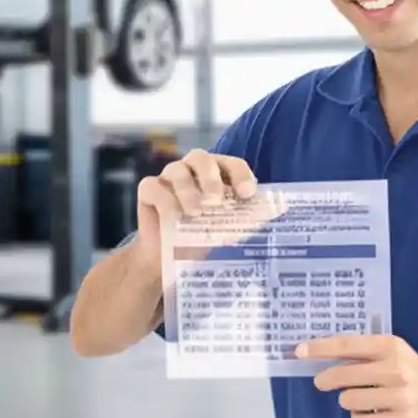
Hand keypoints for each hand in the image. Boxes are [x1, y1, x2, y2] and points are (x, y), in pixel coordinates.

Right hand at [133, 148, 259, 267]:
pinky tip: (173, 218)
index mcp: (216, 174)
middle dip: (210, 178)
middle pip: (201, 158)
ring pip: (177, 170)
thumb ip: (244, 219)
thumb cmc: (199, 239)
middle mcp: (191, 170)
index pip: (231, 164)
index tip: (247, 193)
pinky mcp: (148, 189)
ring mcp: (168, 177)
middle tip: (215, 201)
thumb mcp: (224, 230)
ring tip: (195, 213)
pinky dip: (166, 202)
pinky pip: (154, 186)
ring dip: (188, 190)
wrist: (166, 259)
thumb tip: (270, 212)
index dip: (240, 175)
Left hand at [299, 335, 417, 417]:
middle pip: (344, 375)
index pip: (348, 345)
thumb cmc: (411, 369)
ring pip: (349, 401)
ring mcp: (400, 397)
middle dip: (326, 379)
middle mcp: (396, 370)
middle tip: (322, 382)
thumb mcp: (392, 350)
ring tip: (359, 398)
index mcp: (390, 347)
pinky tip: (370, 412)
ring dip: (347, 400)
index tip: (300, 351)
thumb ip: (362, 351)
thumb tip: (320, 354)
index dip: (320, 348)